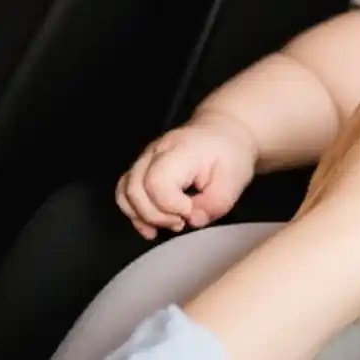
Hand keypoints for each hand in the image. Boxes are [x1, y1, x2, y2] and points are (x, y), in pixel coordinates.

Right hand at [115, 111, 257, 238]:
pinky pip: (125, 192)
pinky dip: (134, 212)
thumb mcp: (234, 182)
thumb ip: (214, 204)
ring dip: (142, 216)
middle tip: (182, 221)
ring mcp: (144, 158)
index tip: (191, 211)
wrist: (223, 133)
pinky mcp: (142, 168)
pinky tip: (150, 226)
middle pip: (136, 189)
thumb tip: (193, 220)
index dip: (171, 206)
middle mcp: (155, 152)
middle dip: (157, 216)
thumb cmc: (230, 155)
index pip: (157, 183)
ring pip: (125, 192)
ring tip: (169, 224)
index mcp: (179, 151)